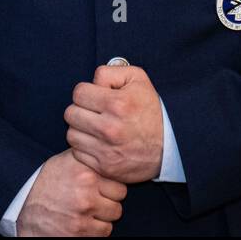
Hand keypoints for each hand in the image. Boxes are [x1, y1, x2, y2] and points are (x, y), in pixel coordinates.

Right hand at [15, 148, 126, 235]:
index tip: (103, 185)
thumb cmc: (47, 185)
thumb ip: (86, 157)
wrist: (26, 212)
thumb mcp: (64, 162)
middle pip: (120, 197)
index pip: (118, 178)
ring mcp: (84, 212)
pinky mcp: (81, 231)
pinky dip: (97, 230)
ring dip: (105, 215)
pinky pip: (104, 232)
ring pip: (114, 215)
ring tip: (89, 210)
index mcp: (84, 169)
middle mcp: (85, 189)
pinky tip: (85, 222)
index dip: (111, 183)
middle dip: (110, 199)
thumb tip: (108, 149)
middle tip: (97, 198)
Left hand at [64, 65, 162, 183]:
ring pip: (71, 134)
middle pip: (71, 114)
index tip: (95, 96)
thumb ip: (110, 73)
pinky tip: (98, 142)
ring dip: (81, 129)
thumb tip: (92, 83)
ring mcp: (106, 150)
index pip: (78, 93)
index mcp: (117, 104)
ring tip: (95, 127)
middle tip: (93, 112)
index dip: (86, 92)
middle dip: (80, 109)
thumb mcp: (138, 79)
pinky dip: (84, 147)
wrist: (169, 146)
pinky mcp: (104, 167)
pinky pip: (78, 153)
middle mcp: (110, 128)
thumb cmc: (151, 109)